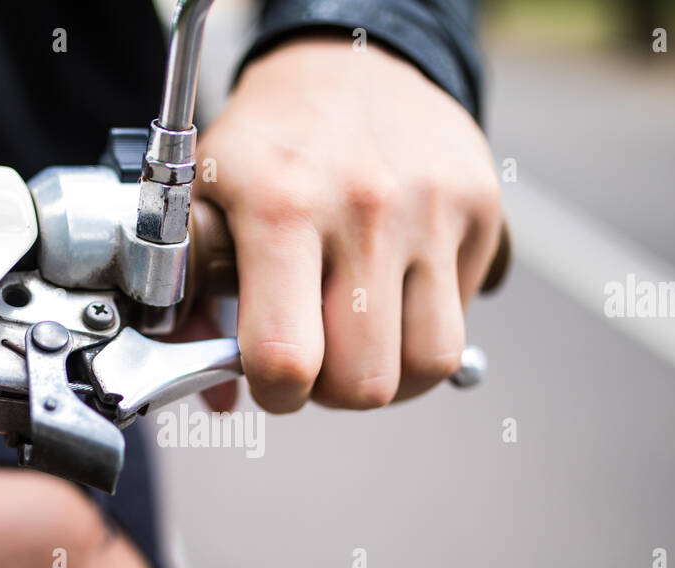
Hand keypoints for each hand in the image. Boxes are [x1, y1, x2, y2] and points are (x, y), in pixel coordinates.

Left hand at [193, 36, 503, 412]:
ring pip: (429, 362)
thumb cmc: (269, 145)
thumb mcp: (205, 204)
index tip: (274, 379)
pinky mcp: (479, 208)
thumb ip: (194, 306)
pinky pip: (462, 318)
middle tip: (319, 358)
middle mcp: (362, 207)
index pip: (286, 357)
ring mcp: (429, 208)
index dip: (277, 392)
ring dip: (391, 373)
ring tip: (362, 342)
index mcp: (280, 207)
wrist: (346, 61)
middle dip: (335, 391)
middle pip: (366, 380)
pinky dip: (428, 327)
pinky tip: (396, 295)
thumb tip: (220, 398)